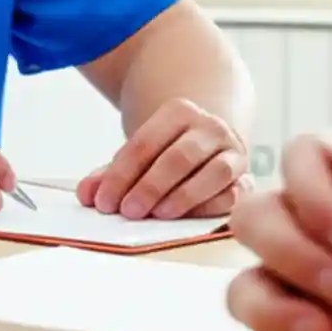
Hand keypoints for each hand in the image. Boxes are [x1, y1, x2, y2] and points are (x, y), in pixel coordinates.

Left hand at [76, 98, 247, 219]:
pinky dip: (210, 207)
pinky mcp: (245, 177)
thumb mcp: (138, 154)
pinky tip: (187, 218)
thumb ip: (110, 174)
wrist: (209, 140)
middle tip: (127, 212)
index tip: (103, 201)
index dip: (121, 175)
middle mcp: (210, 127)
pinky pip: (232, 194)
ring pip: (213, 173)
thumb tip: (87, 193)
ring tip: (158, 215)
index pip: (144, 143)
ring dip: (183, 196)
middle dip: (150, 187)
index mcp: (178, 112)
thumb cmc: (167, 152)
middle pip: (178, 157)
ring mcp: (232, 151)